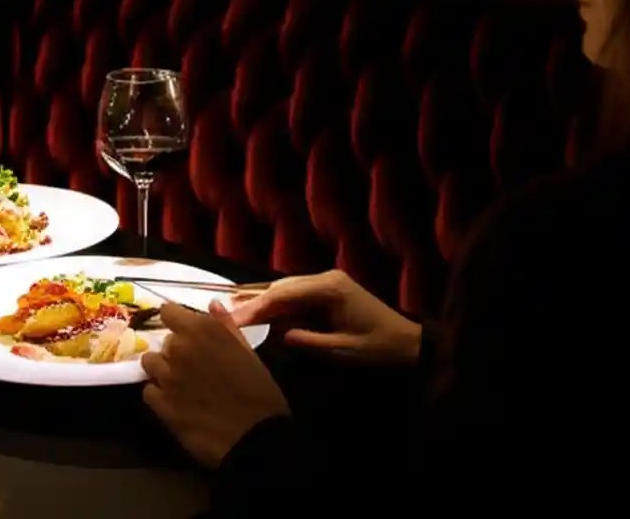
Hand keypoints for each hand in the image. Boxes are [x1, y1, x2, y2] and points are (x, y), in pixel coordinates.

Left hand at [142, 301, 289, 467]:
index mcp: (203, 331)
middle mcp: (179, 348)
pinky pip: (148, 390)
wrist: (256, 440)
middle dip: (175, 350)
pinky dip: (159, 394)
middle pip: (163, 341)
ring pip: (150, 363)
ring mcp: (167, 376)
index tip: (184, 331)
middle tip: (194, 366)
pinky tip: (176, 402)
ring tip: (181, 383)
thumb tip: (211, 304)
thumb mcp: (249, 354)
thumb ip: (226, 326)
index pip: (168, 312)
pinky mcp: (160, 404)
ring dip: (162, 370)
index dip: (176, 321)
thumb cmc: (260, 394)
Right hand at [229, 270, 421, 365]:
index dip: (255, 307)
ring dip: (257, 302)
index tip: (232, 319)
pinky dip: (272, 307)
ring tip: (228, 311)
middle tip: (221, 314)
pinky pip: (292, 299)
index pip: (284, 295)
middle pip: (279, 288)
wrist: (408, 345)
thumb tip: (280, 335)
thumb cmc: (380, 348)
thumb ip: (312, 341)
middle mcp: (325, 279)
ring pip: (282, 291)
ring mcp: (324, 285)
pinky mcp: (323, 295)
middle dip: (250, 302)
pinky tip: (252, 312)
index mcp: (331, 288)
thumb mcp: (346, 350)